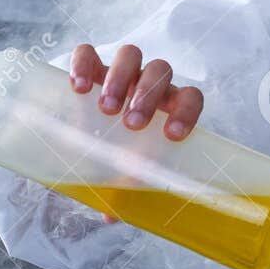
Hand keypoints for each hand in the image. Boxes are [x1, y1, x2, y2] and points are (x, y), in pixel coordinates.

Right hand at [69, 43, 204, 222]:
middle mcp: (148, 85)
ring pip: (131, 55)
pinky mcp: (88, 67)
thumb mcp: (121, 170)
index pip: (190, 97)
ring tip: (106, 108)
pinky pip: (88, 52)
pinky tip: (78, 87)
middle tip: (131, 124)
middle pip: (160, 71)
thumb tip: (111, 216)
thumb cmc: (114, 152)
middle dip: (148, 95)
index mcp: (167, 108)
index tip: (172, 135)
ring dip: (120, 78)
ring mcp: (119, 72)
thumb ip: (122, 190)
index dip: (187, 112)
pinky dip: (84, 64)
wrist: (82, 130)